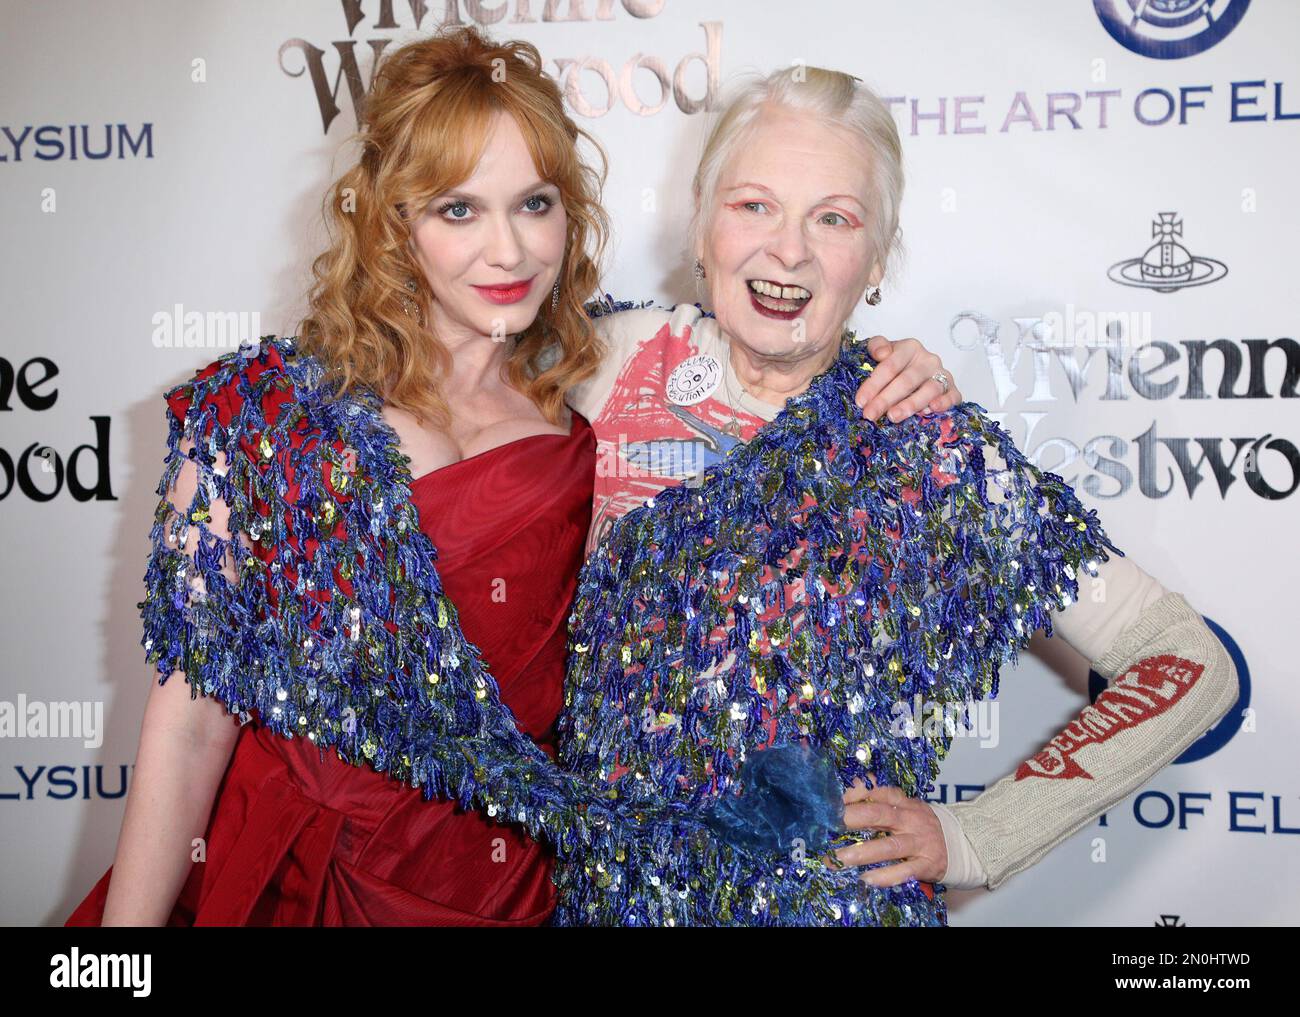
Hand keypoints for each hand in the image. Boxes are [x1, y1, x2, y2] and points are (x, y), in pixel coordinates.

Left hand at [826, 777, 947, 887]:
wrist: (960, 843)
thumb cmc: (919, 825)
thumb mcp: (904, 807)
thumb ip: (879, 802)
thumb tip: (846, 796)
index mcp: (903, 802)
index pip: (877, 792)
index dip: (853, 794)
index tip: (831, 800)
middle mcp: (911, 819)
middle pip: (879, 815)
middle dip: (852, 819)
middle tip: (827, 824)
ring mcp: (920, 842)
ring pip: (889, 847)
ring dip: (861, 853)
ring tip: (838, 859)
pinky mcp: (927, 864)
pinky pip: (904, 871)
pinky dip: (885, 876)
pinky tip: (866, 879)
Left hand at [856, 336, 961, 422]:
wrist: (919, 369)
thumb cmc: (896, 362)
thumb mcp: (882, 350)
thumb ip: (877, 346)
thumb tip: (882, 353)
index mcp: (909, 348)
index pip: (890, 366)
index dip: (873, 384)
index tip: (860, 401)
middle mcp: (928, 360)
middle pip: (906, 380)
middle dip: (885, 399)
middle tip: (870, 414)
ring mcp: (942, 374)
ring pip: (929, 389)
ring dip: (911, 404)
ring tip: (893, 416)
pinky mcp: (952, 389)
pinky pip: (952, 396)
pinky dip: (944, 403)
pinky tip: (931, 410)